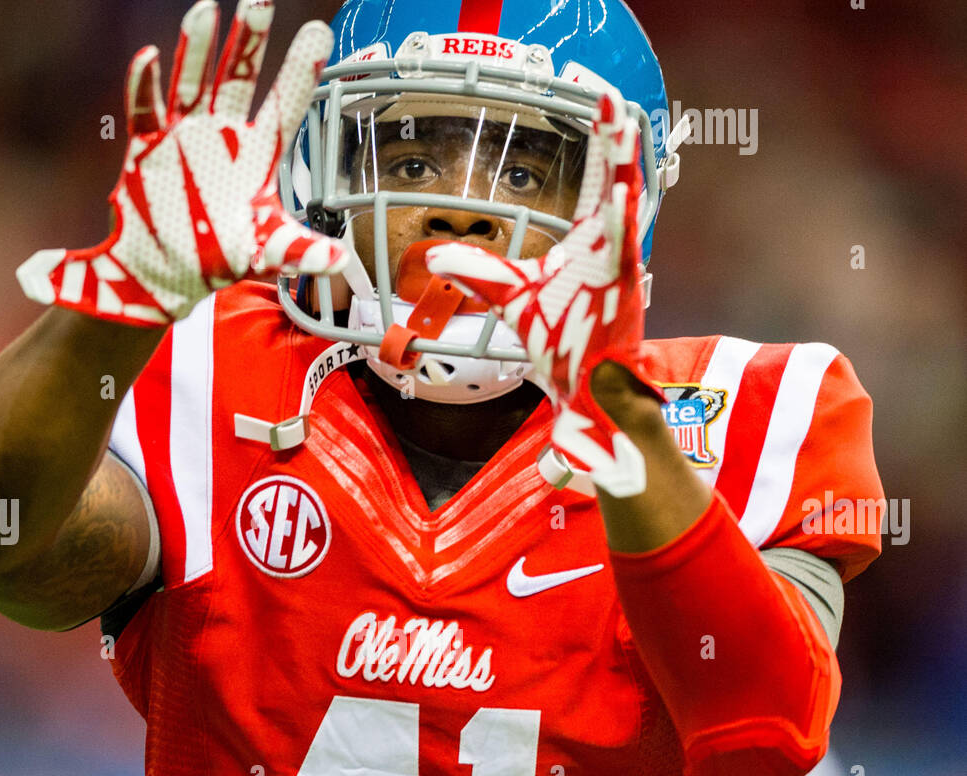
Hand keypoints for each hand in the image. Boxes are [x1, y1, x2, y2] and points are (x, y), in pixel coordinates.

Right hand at [17, 0, 347, 325]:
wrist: (169, 273)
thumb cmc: (222, 259)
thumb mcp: (266, 254)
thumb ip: (299, 252)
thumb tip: (339, 262)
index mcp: (258, 156)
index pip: (284, 106)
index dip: (299, 71)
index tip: (318, 32)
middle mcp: (224, 136)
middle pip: (239, 80)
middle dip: (249, 43)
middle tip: (259, 0)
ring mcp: (185, 136)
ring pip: (194, 83)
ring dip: (199, 50)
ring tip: (206, 10)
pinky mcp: (149, 147)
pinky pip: (146, 109)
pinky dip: (145, 85)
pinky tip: (150, 58)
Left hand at [426, 85, 663, 496]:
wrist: (589, 394)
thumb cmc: (565, 345)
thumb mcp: (513, 300)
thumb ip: (480, 272)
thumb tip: (437, 254)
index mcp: (591, 243)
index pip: (597, 180)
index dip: (600, 140)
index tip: (598, 97)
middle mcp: (608, 249)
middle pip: (616, 182)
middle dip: (616, 140)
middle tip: (611, 96)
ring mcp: (619, 271)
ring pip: (624, 211)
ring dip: (624, 172)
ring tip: (622, 131)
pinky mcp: (624, 297)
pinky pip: (623, 256)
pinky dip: (620, 227)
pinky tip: (621, 198)